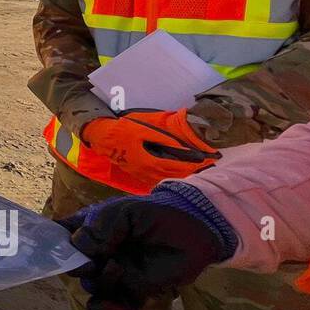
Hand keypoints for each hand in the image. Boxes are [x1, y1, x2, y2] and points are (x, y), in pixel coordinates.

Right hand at [62, 184, 236, 309]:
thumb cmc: (154, 215)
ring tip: (118, 268)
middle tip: (93, 260)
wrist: (193, 232)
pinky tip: (108, 303)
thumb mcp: (122, 212)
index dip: (52, 245)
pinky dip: (105, 309)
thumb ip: (98, 228)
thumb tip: (79, 249)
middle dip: (78, 265)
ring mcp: (113, 274)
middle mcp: (97, 254)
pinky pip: (109, 308)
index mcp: (90, 231)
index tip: (53, 249)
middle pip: (72, 267)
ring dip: (100, 280)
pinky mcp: (132, 293)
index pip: (60, 239)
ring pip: (90, 286)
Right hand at [81, 114, 218, 189]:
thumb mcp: (144, 130)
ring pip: (165, 179)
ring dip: (180, 177)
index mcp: (150, 161)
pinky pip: (156, 179)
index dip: (193, 165)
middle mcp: (146, 171)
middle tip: (206, 168)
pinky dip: (168, 178)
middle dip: (190, 172)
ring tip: (195, 173)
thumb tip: (182, 146)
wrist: (102, 136)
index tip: (207, 162)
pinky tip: (175, 176)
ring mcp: (140, 174)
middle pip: (174, 175)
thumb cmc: (123, 131)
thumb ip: (164, 139)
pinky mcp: (137, 173)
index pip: (178, 166)